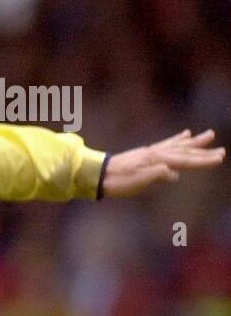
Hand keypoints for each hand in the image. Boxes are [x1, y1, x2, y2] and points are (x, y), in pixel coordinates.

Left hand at [102, 129, 223, 196]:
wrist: (97, 175)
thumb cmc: (117, 181)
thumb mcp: (136, 182)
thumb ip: (156, 175)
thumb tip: (174, 174)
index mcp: (156, 160)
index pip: (184, 160)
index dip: (203, 160)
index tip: (219, 158)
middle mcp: (155, 152)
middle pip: (184, 151)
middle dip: (203, 152)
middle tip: (222, 151)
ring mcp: (150, 151)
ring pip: (178, 145)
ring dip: (194, 141)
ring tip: (208, 134)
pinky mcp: (146, 153)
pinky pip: (166, 144)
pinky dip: (178, 139)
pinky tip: (185, 134)